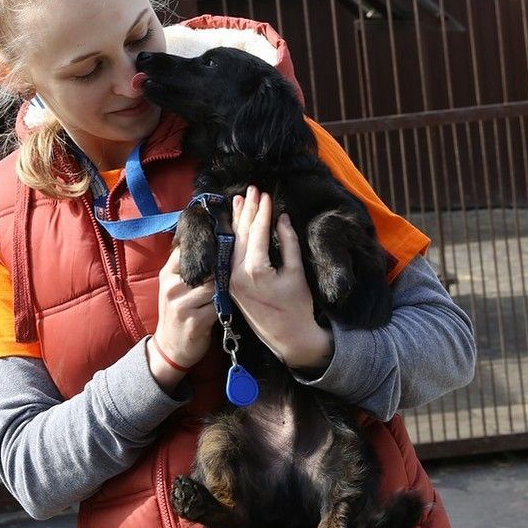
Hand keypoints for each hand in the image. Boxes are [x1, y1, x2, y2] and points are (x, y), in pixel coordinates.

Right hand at [148, 247, 218, 388]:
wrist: (169, 348)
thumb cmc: (177, 313)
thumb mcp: (174, 287)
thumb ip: (187, 267)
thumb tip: (211, 241)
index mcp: (167, 274)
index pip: (188, 250)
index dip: (208, 248)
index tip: (221, 247)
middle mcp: (172, 287)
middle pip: (207, 268)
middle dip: (220, 270)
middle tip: (229, 272)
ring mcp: (182, 305)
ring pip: (214, 286)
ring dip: (223, 289)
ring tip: (226, 292)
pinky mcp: (195, 321)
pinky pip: (218, 305)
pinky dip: (224, 306)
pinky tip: (223, 309)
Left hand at [229, 186, 332, 370]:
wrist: (289, 338)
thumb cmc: (297, 306)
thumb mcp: (296, 272)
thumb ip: (288, 243)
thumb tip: (282, 218)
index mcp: (254, 271)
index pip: (256, 233)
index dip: (262, 212)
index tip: (265, 194)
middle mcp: (237, 275)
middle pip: (240, 235)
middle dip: (247, 211)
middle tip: (250, 190)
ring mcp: (231, 281)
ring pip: (232, 244)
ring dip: (237, 221)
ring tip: (239, 200)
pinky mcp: (231, 285)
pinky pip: (230, 255)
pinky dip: (233, 237)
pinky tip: (235, 225)